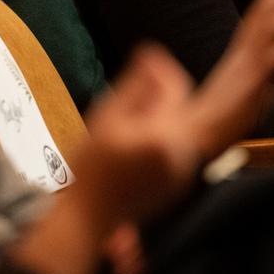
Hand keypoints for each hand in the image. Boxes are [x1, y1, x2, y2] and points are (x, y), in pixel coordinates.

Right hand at [76, 46, 202, 227]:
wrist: (88, 218)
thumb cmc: (91, 168)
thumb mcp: (107, 117)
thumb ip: (135, 85)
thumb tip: (152, 55)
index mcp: (168, 135)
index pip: (177, 86)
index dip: (158, 70)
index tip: (140, 63)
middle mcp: (184, 154)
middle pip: (177, 108)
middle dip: (152, 101)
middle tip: (119, 109)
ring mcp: (183, 172)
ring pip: (174, 128)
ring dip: (153, 122)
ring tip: (120, 135)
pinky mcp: (178, 185)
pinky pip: (173, 150)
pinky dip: (155, 144)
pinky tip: (128, 154)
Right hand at [189, 0, 273, 155]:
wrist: (189, 144)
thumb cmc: (211, 125)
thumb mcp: (239, 96)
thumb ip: (254, 82)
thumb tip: (268, 81)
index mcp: (241, 54)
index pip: (263, 12)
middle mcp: (242, 53)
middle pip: (268, 9)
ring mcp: (245, 67)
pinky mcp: (249, 85)